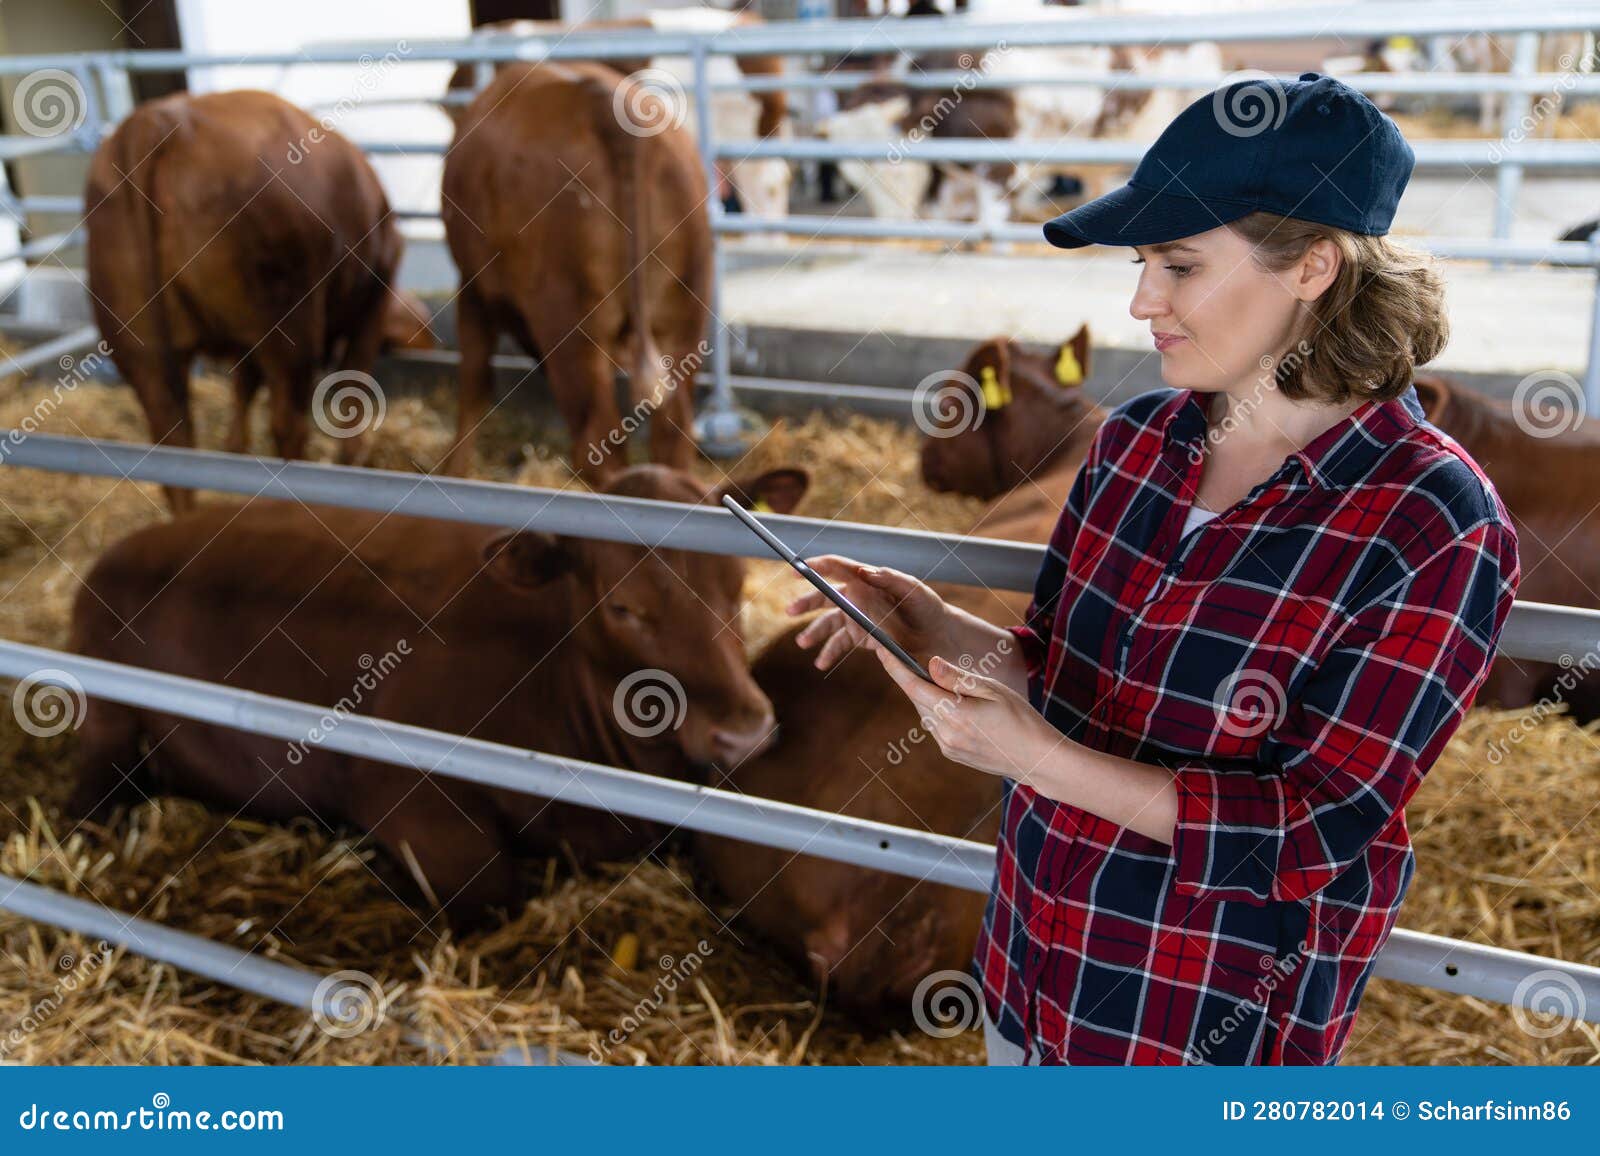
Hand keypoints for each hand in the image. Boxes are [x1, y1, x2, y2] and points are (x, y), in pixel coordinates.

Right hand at [788, 555, 956, 672]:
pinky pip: (839, 644)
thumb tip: (863, 570)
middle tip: (790, 610)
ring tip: (802, 642)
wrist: (938, 637)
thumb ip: (889, 578)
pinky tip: (821, 662)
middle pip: (825, 596)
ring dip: (813, 632)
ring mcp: (857, 619)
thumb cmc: (927, 607)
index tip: (799, 569)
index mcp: (867, 580)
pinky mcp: (861, 639)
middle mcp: (858, 598)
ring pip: (828, 623)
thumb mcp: (913, 589)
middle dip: (806, 602)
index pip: (838, 568)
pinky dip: (828, 653)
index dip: (817, 567)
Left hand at [868, 642, 1065, 782]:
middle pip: (918, 699)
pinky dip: (940, 713)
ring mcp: (948, 746)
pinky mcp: (952, 754)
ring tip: (955, 689)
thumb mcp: (993, 689)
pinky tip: (961, 709)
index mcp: (955, 713)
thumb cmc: (1020, 719)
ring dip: (931, 698)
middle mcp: (946, 733)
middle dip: (918, 680)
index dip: (895, 667)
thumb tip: (931, 664)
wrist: (1036, 758)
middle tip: (927, 664)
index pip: (914, 686)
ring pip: (926, 714)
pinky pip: (936, 728)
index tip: (882, 651)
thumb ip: (957, 678)